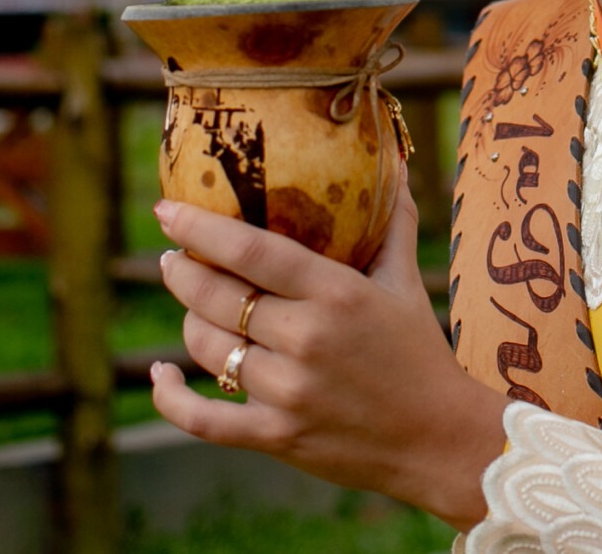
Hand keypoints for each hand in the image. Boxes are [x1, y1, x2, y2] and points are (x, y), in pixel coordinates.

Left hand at [148, 168, 508, 529]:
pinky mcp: (277, 436)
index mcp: (337, 293)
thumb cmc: (420, 352)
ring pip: (207, 348)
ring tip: (192, 305)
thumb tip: (392, 160)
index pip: (252, 251)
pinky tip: (161, 376)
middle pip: (217, 297)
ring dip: (189, 322)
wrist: (440, 440)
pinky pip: (202, 419)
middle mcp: (307, 339)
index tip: (167, 210)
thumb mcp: (407, 281)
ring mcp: (289, 392)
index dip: (200, 228)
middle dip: (182, 271)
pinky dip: (171, 398)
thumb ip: (393, 222)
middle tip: (171, 257)